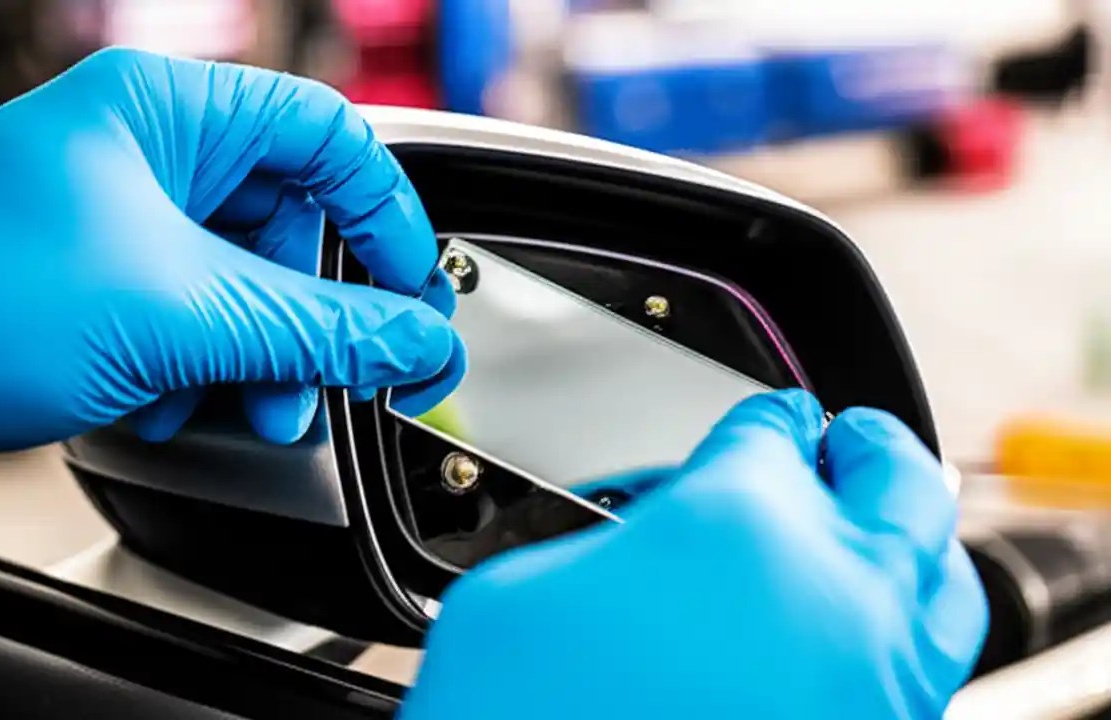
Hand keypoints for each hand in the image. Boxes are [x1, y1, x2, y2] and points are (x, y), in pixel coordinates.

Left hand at [0, 48, 463, 495]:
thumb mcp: (184, 314)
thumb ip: (322, 328)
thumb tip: (417, 339)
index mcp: (166, 111)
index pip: (326, 137)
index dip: (384, 214)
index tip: (411, 289)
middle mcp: (143, 152)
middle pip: (287, 221)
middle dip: (311, 311)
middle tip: (329, 372)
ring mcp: (115, 218)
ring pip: (241, 281)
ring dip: (254, 353)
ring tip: (239, 402)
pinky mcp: (94, 283)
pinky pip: (190, 317)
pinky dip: (196, 368)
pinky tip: (160, 400)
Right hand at [402, 390, 986, 719]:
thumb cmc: (526, 712)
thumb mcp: (524, 585)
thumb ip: (614, 535)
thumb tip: (658, 533)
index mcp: (736, 521)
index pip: (776, 428)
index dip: (762, 418)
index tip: (762, 423)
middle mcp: (832, 593)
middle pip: (898, 479)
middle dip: (865, 449)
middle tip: (838, 444)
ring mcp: (871, 683)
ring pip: (946, 583)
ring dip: (911, 539)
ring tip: (875, 525)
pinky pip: (924, 672)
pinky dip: (904, 631)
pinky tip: (856, 626)